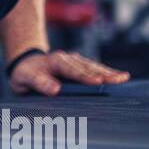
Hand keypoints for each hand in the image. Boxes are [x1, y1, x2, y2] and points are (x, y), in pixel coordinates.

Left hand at [8, 50, 129, 95]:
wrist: (26, 63)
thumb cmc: (25, 73)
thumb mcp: (24, 79)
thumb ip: (39, 83)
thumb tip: (55, 90)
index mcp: (55, 61)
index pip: (72, 71)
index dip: (85, 77)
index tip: (97, 83)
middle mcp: (68, 59)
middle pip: (88, 67)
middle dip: (104, 74)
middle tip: (119, 79)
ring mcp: (75, 61)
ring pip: (94, 66)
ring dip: (109, 72)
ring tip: (123, 78)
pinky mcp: (80, 65)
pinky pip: (95, 68)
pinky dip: (107, 72)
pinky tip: (118, 76)